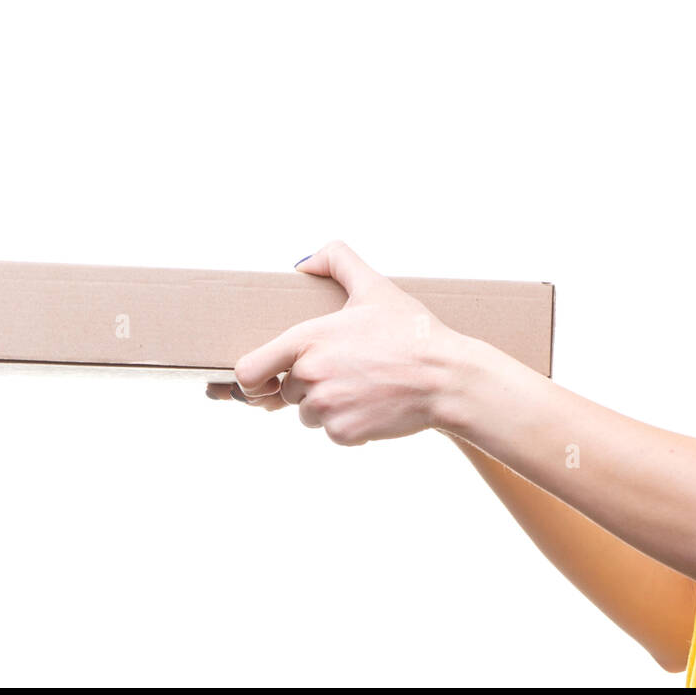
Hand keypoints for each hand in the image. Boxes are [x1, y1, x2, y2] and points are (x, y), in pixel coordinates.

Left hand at [205, 240, 461, 445]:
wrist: (446, 377)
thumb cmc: (412, 331)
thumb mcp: (376, 286)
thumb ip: (337, 260)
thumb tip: (303, 264)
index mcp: (308, 340)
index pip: (249, 371)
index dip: (252, 380)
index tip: (265, 381)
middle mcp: (310, 376)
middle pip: (287, 393)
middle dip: (310, 387)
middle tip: (349, 373)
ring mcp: (326, 408)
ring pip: (309, 415)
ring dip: (329, 407)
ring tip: (365, 387)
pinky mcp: (344, 433)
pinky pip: (334, 433)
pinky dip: (351, 424)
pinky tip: (375, 405)